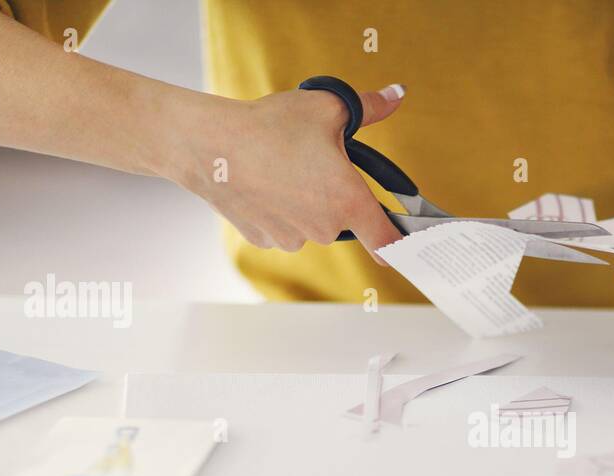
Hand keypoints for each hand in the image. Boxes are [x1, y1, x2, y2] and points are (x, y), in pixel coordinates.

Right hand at [170, 83, 406, 256]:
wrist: (210, 145)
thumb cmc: (270, 125)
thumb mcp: (328, 107)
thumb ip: (371, 106)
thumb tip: (397, 94)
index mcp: (348, 201)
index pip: (387, 240)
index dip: (398, 242)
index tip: (403, 244)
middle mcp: (324, 229)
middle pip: (343, 221)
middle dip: (335, 197)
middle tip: (312, 164)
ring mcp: (292, 239)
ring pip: (310, 224)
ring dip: (304, 204)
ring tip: (281, 169)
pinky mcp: (265, 240)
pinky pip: (283, 227)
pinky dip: (278, 210)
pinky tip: (262, 183)